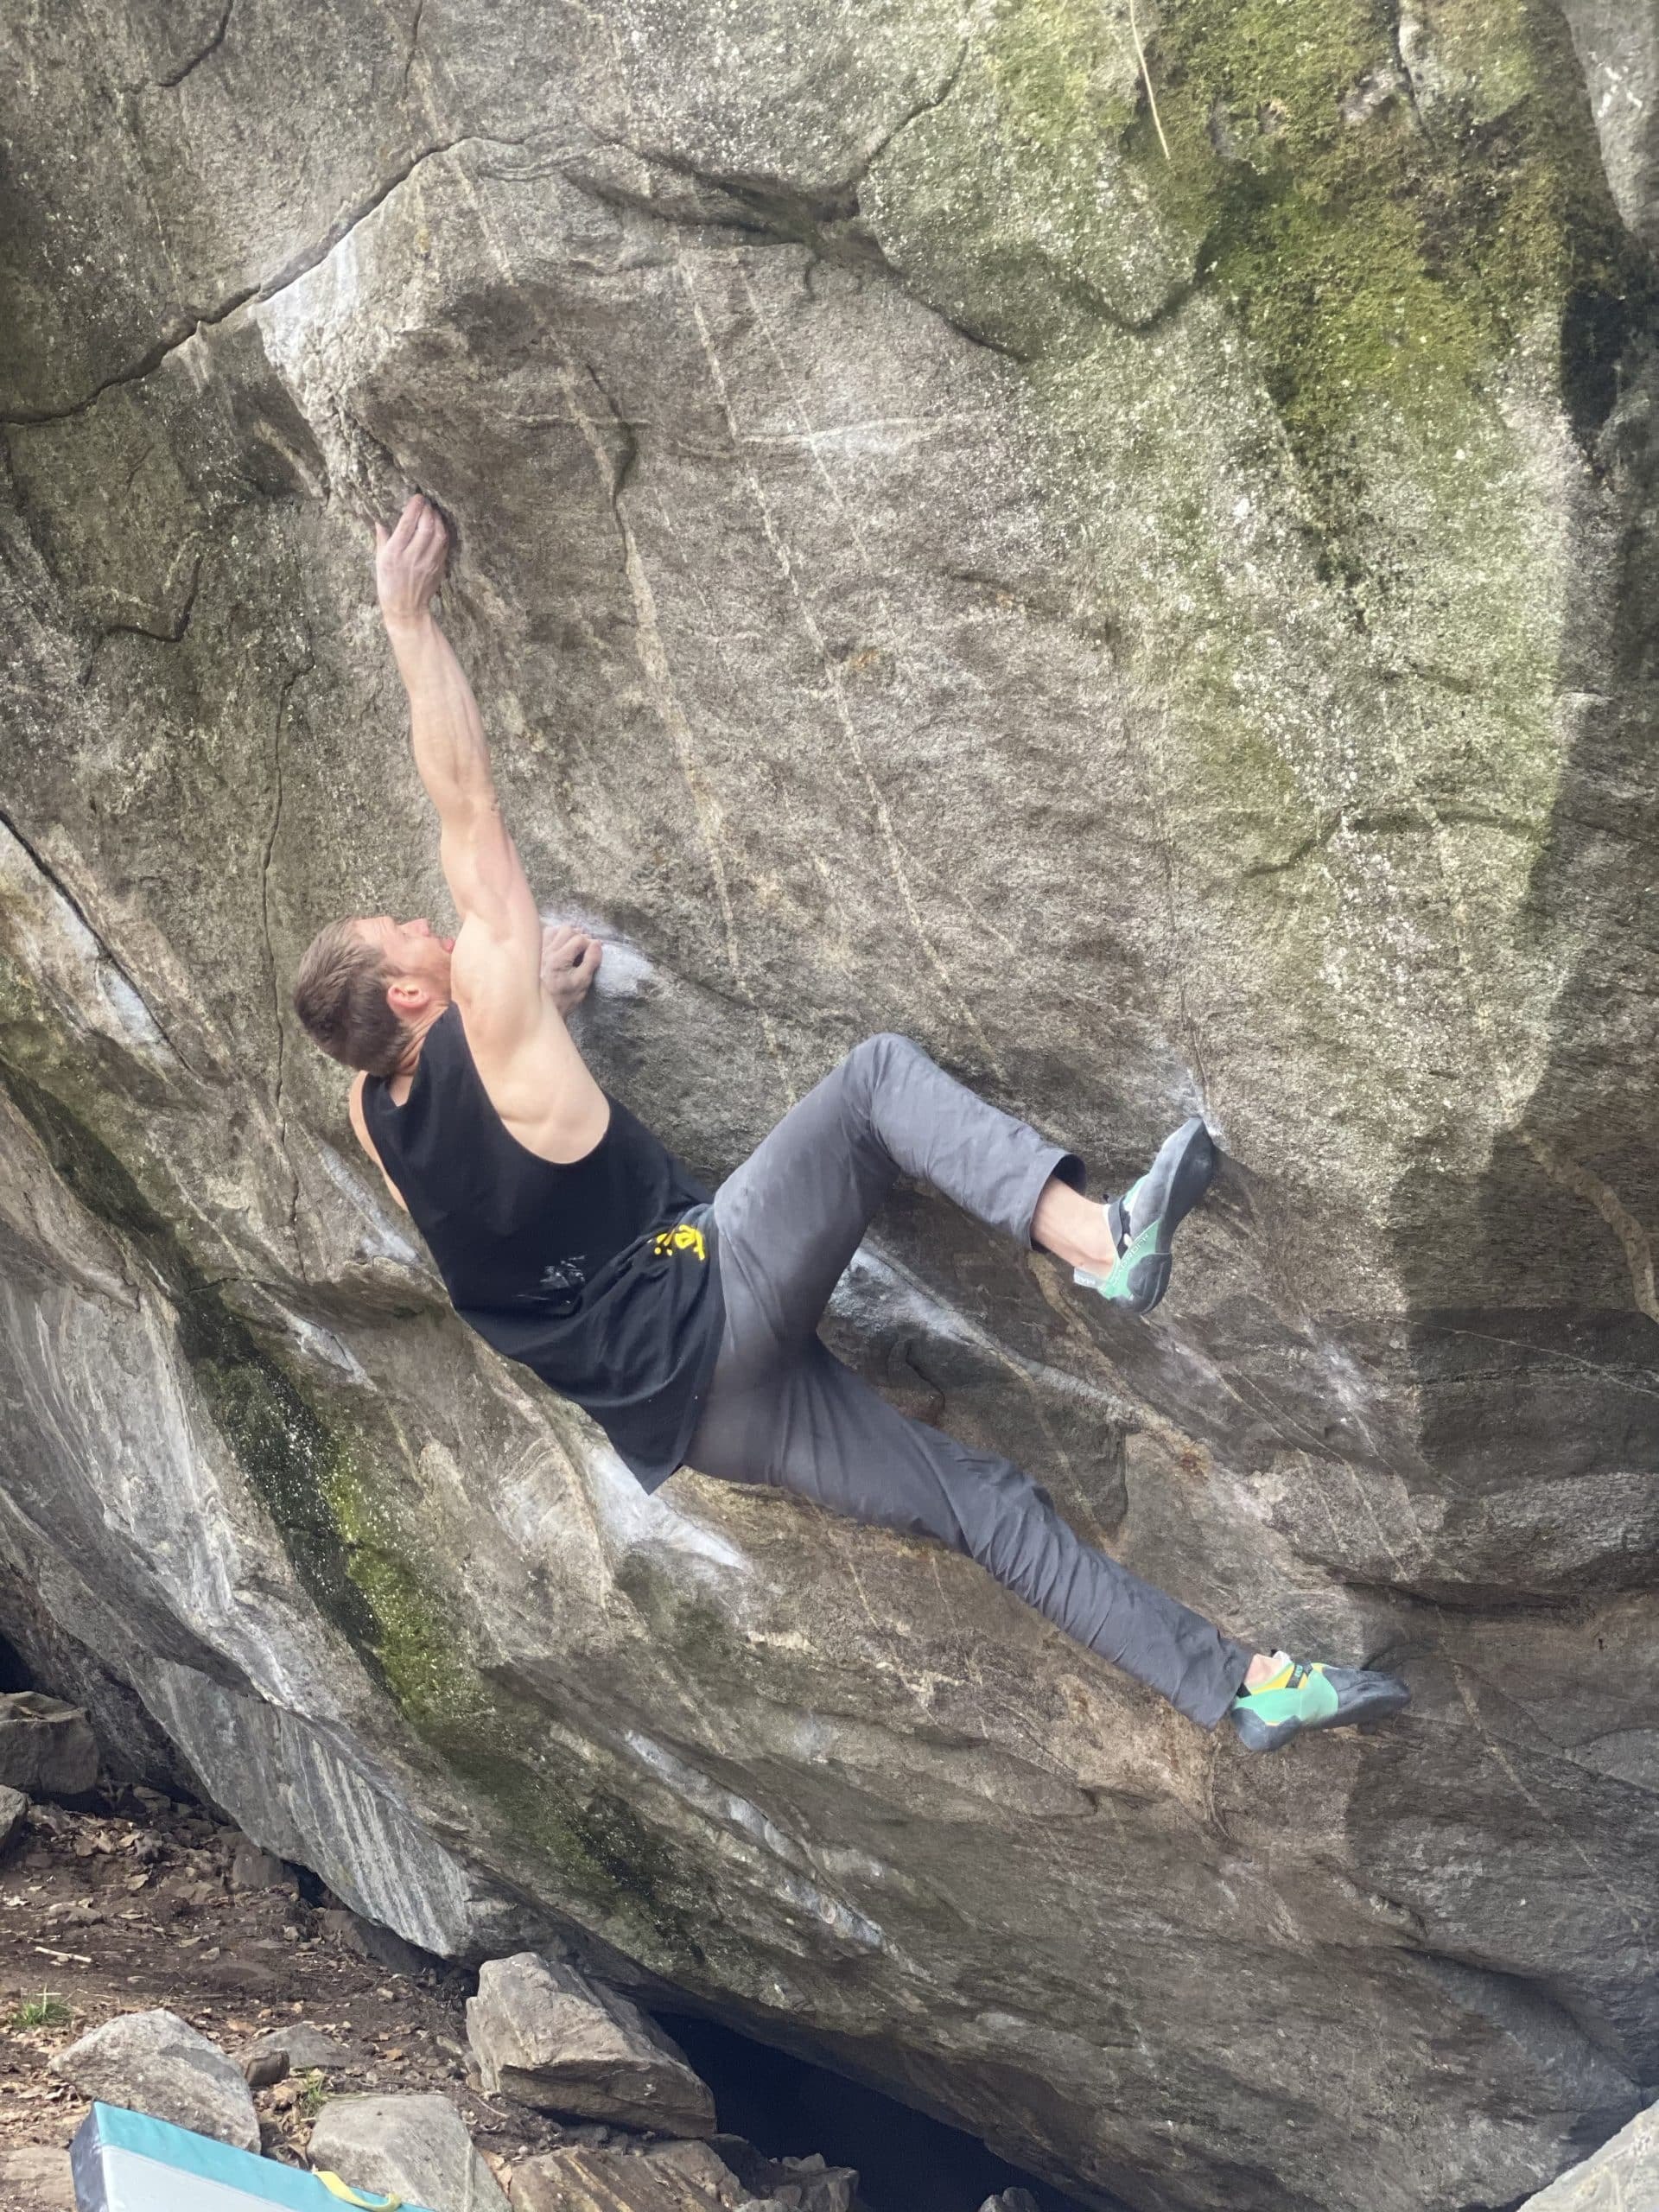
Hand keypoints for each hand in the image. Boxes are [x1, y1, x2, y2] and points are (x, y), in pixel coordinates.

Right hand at [374, 495, 448, 631]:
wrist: (405, 608)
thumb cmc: (388, 584)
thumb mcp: (379, 560)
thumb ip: (382, 538)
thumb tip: (380, 518)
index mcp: (394, 553)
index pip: (407, 524)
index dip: (414, 508)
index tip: (417, 497)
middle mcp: (412, 557)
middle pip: (425, 527)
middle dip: (428, 511)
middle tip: (427, 503)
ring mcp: (427, 563)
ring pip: (438, 535)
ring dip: (438, 521)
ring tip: (434, 513)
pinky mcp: (438, 569)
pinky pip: (443, 546)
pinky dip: (443, 533)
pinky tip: (439, 527)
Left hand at [540, 922, 602, 1016]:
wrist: (541, 1009)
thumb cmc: (563, 998)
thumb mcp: (582, 983)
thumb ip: (591, 962)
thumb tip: (597, 944)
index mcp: (559, 959)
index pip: (579, 939)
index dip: (590, 943)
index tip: (595, 950)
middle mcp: (547, 951)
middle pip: (566, 930)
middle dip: (579, 936)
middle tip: (585, 947)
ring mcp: (539, 951)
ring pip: (554, 930)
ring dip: (566, 934)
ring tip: (573, 945)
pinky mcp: (535, 954)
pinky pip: (543, 936)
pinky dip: (554, 936)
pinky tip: (560, 945)